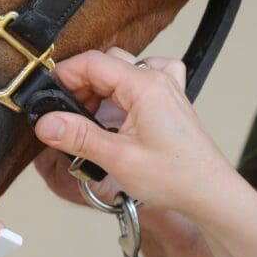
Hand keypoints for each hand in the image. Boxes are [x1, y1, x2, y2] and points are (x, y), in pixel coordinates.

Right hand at [34, 49, 233, 213]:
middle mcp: (158, 79)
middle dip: (78, 85)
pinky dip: (122, 88)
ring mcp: (165, 88)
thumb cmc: (176, 177)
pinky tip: (116, 109)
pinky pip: (142, 78)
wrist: (209, 193)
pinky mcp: (168, 101)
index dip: (64, 76)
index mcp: (146, 85)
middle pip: (105, 63)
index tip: (47, 97)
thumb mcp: (118, 159)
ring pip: (121, 70)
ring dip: (98, 89)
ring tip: (87, 119)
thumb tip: (47, 123)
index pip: (93, 62)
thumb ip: (79, 137)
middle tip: (66, 115)